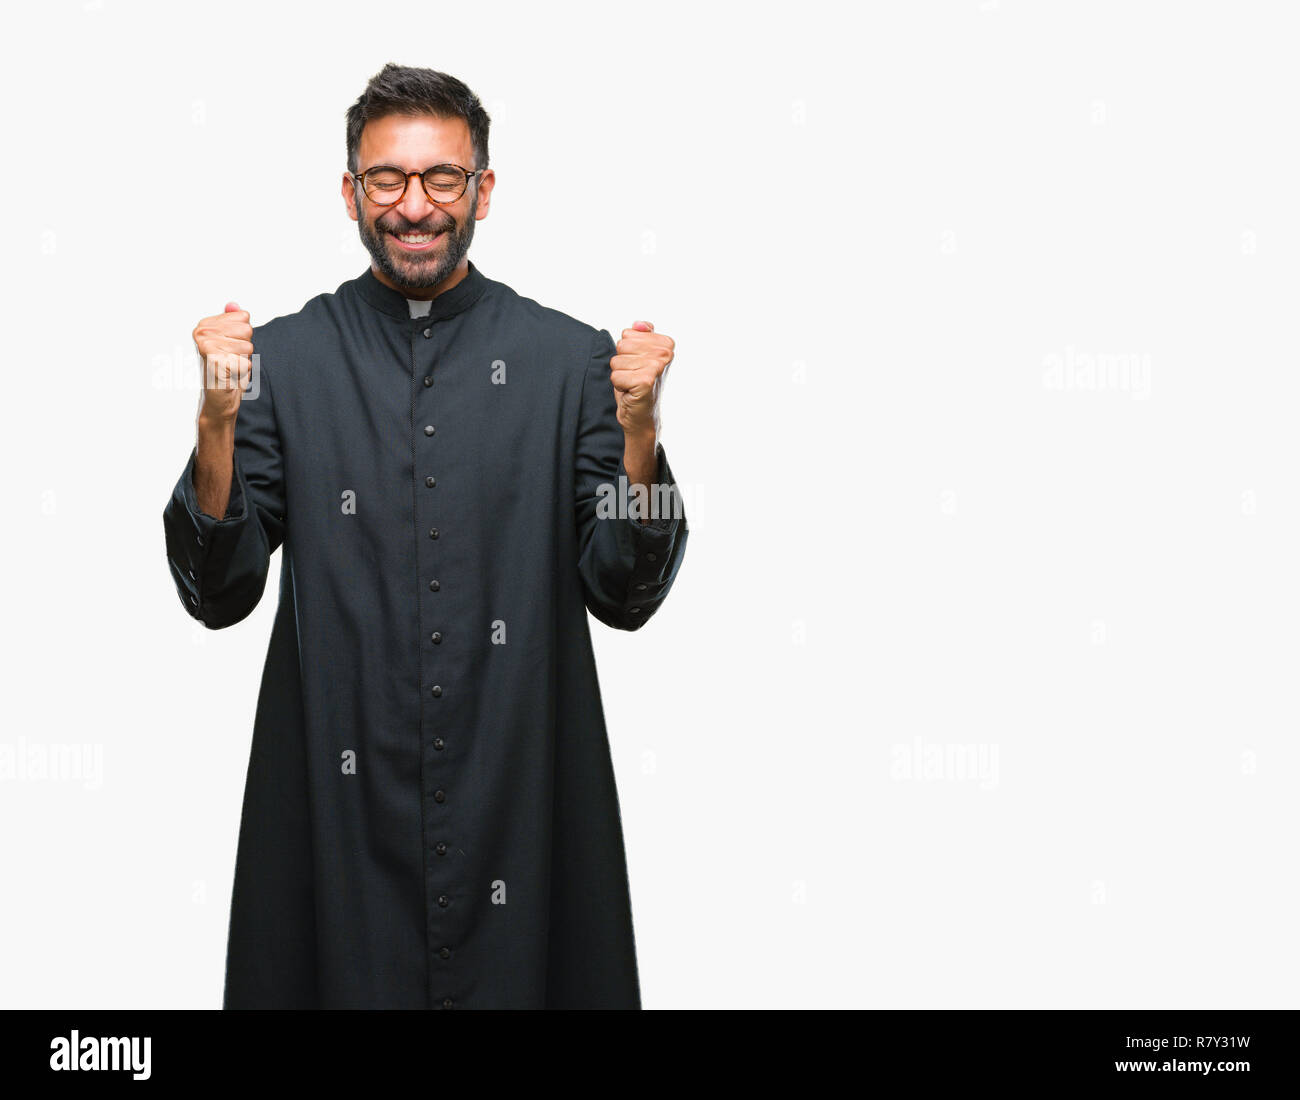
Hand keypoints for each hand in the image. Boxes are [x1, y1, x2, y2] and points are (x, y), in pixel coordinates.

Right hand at [194, 302, 253, 425]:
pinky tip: (230, 375)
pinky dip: (242, 373)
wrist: (219, 399)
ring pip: (248, 347)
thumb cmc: (225, 371)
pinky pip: (246, 363)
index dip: (244, 335)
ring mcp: (207, 347)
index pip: (244, 317)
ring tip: (230, 367)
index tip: (230, 346)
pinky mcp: (214, 362)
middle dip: (245, 348)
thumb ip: (232, 322)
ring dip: (244, 360)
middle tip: (231, 358)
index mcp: (205, 325)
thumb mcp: (231, 342)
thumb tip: (234, 305)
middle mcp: (203, 333)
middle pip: (247, 330)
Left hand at [611, 320, 673, 436]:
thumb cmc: (640, 383)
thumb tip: (638, 324)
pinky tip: (631, 390)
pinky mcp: (645, 381)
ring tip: (633, 382)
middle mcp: (664, 354)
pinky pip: (615, 375)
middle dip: (622, 362)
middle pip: (621, 345)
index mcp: (665, 344)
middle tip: (634, 374)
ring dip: (620, 374)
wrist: (642, 413)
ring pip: (616, 361)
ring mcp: (656, 367)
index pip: (628, 333)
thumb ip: (640, 335)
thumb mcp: (640, 354)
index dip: (627, 350)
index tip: (639, 363)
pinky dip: (619, 385)